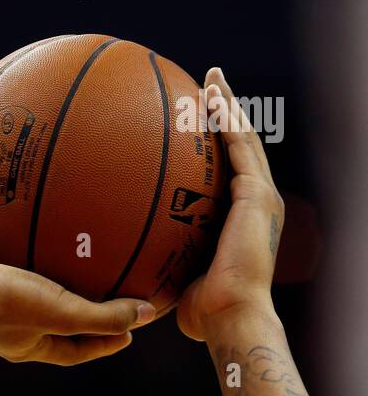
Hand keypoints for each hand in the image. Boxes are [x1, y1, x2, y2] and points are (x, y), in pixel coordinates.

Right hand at [0, 245, 155, 364]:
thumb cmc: (4, 304)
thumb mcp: (63, 312)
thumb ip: (104, 316)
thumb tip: (148, 314)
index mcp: (28, 347)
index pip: (76, 352)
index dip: (104, 343)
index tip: (129, 332)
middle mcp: (10, 331)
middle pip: (54, 326)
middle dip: (80, 317)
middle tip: (107, 301)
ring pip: (31, 294)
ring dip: (52, 283)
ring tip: (72, 263)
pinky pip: (10, 263)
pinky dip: (27, 252)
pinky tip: (34, 226)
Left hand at [178, 68, 284, 342]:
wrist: (232, 316)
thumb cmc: (205, 315)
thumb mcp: (179, 282)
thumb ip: (166, 267)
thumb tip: (135, 274)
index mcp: (243, 221)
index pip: (230, 174)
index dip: (218, 147)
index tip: (198, 125)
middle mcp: (257, 204)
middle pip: (241, 147)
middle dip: (226, 114)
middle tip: (208, 87)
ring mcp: (260, 197)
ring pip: (244, 139)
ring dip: (228, 106)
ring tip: (212, 79)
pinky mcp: (257, 195)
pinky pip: (240, 147)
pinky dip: (227, 120)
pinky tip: (212, 98)